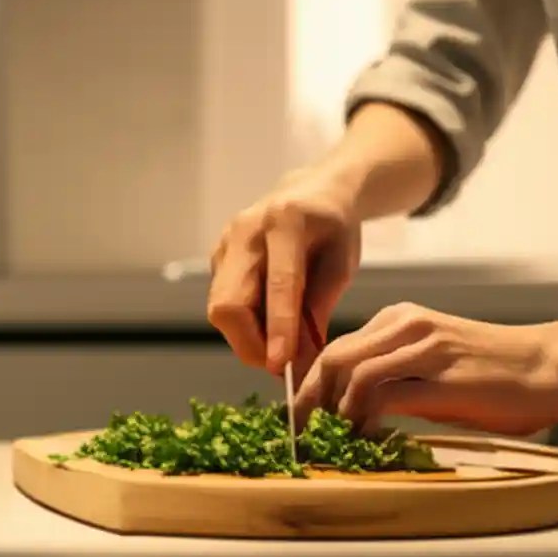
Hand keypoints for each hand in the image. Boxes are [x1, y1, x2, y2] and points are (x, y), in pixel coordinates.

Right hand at [207, 168, 361, 375]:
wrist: (310, 190)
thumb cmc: (333, 228)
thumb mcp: (341, 263)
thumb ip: (319, 307)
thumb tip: (299, 361)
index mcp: (286, 223)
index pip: (278, 284)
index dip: (279, 329)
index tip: (282, 365)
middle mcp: (245, 230)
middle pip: (229, 302)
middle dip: (250, 343)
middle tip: (279, 363)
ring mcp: (224, 243)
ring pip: (220, 308)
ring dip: (246, 336)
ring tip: (278, 340)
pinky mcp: (216, 257)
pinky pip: (221, 302)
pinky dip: (243, 323)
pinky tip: (266, 319)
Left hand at [294, 303, 557, 435]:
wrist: (552, 367)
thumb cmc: (497, 374)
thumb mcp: (434, 365)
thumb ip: (394, 377)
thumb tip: (354, 411)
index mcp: (400, 319)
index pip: (336, 348)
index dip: (310, 385)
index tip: (300, 416)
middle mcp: (406, 325)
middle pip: (333, 359)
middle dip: (310, 400)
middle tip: (302, 434)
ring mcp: (424, 347)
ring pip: (351, 374)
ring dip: (334, 412)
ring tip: (331, 441)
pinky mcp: (441, 376)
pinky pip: (383, 396)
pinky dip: (363, 419)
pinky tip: (363, 439)